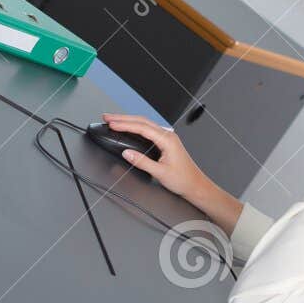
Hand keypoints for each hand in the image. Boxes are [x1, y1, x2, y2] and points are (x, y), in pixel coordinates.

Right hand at [100, 113, 241, 234]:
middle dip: (123, 118)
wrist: (195, 185)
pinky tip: (129, 127)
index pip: (141, 127)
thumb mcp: (160, 172)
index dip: (125, 125)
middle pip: (142, 121)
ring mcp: (167, 137)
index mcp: (167, 139)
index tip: (111, 124)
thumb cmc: (183, 179)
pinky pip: (148, 129)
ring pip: (145, 123)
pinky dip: (135, 126)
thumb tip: (127, 153)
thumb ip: (142, 162)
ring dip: (128, 121)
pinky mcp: (165, 142)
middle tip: (107, 117)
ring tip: (114, 120)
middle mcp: (168, 135)